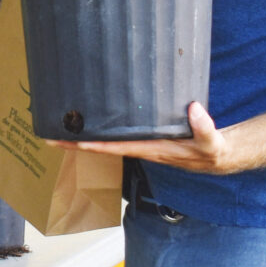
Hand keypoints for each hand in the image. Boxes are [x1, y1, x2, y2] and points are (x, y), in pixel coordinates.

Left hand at [61, 102, 232, 172]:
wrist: (217, 157)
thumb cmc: (212, 150)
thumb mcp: (212, 140)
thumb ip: (205, 126)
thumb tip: (194, 109)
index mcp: (153, 150)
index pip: (116, 148)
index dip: (93, 145)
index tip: (70, 141)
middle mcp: (142, 149)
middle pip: (102, 148)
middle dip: (75, 144)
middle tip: (48, 137)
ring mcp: (142, 145)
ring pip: (106, 143)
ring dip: (83, 138)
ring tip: (58, 129)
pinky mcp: (145, 139)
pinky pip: (117, 137)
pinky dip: (100, 132)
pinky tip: (89, 123)